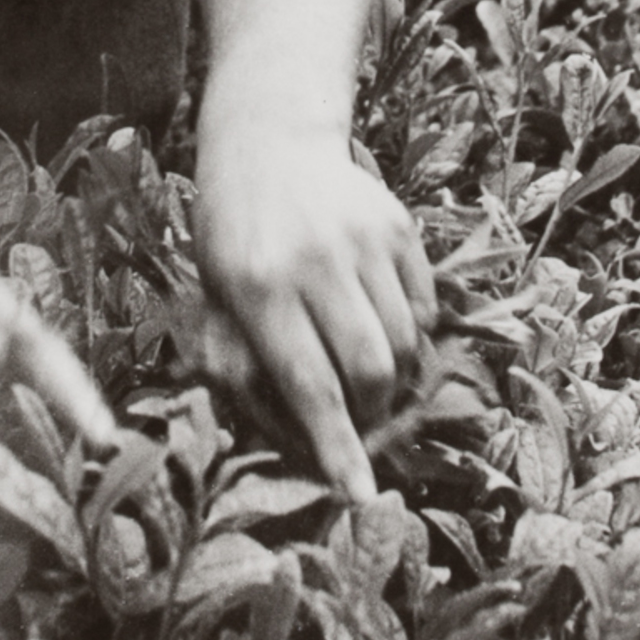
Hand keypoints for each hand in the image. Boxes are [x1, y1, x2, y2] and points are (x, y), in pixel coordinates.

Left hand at [189, 129, 437, 502]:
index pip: (308, 385)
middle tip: (359, 420)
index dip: (336, 447)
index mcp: (258, 289)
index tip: (358, 494)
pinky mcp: (398, 225)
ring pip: (406, 343)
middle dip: (372, 414)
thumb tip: (279, 438)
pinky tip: (382, 324)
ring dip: (394, 378)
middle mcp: (315, 262)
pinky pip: (426, 306)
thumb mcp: (213, 300)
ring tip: (367, 372)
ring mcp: (363, 240)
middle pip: (371, 369)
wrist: (268, 145)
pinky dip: (413, 333)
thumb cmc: (231, 236)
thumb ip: (238, 367)